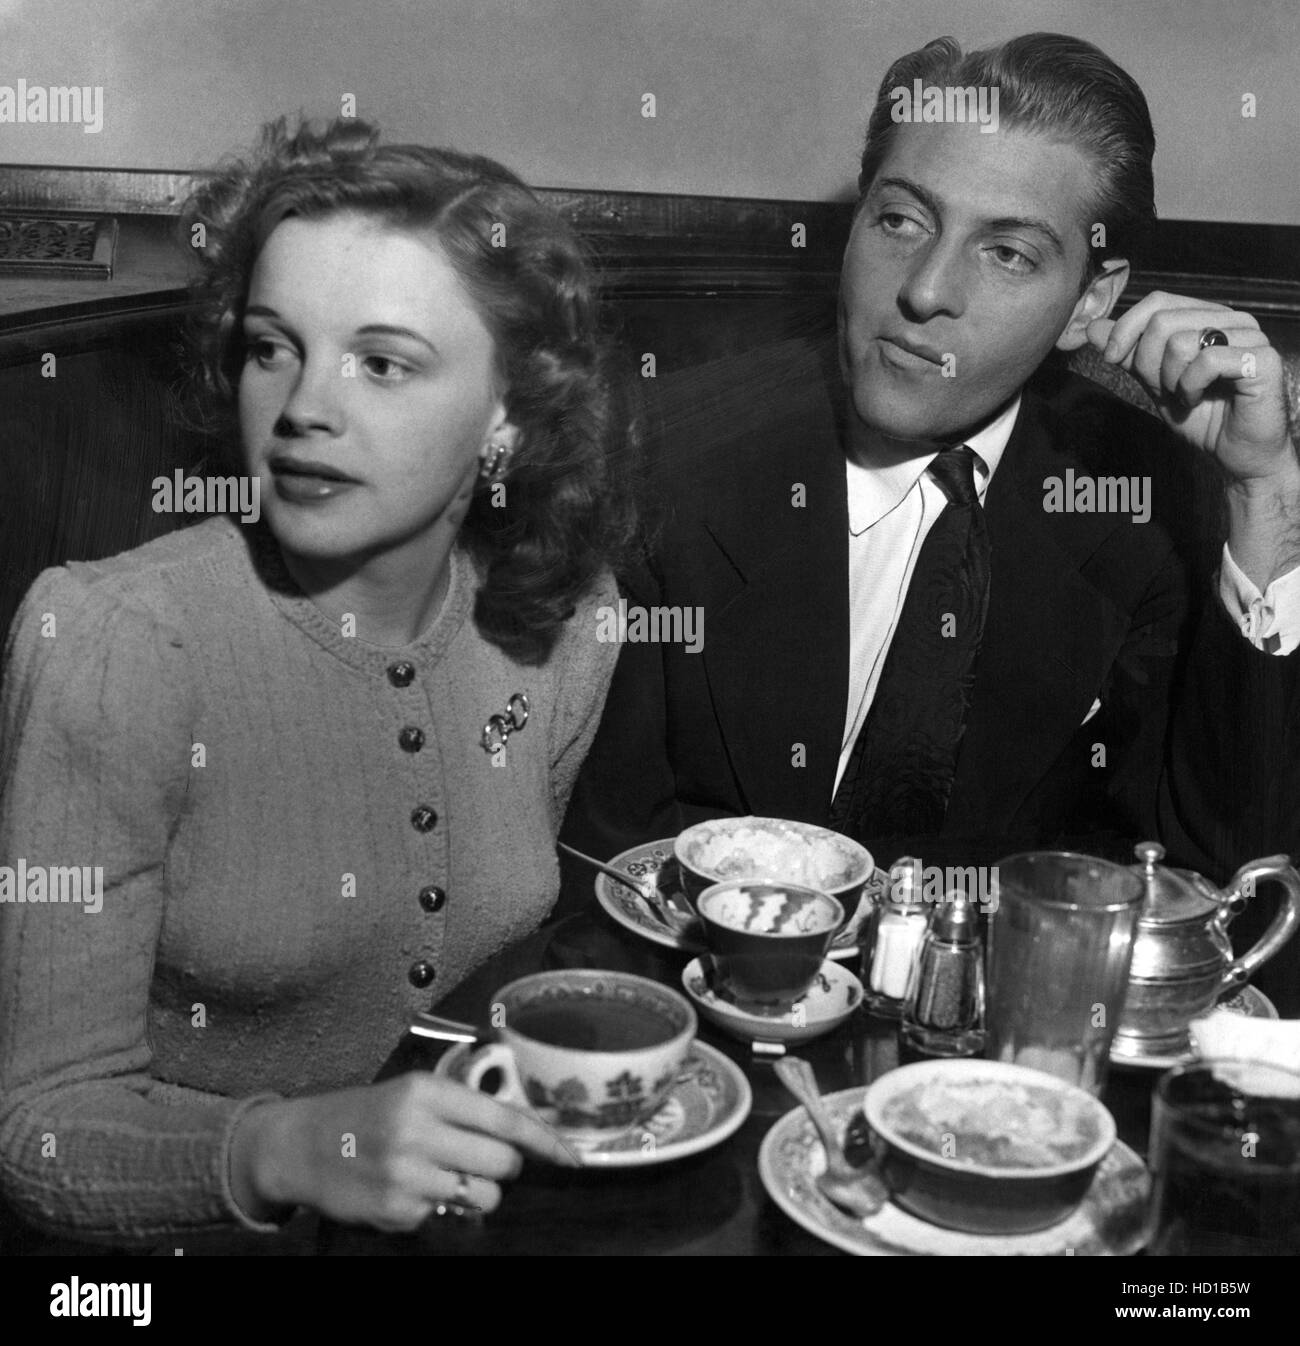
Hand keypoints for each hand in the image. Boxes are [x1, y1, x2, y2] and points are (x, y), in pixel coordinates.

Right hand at [230, 1073, 579, 1231]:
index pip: (504, 1120)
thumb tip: (526, 1132)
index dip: (545, 1141)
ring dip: (475, 1192)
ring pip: (483, 1197)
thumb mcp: (413, 1093)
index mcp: (428, 1093)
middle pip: (503, 1164)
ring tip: (444, 1176)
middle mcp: (418, 1132)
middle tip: (480, 1160)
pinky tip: (409, 1189)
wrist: (302, 1145)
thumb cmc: (369, 1115)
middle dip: (503, 1167)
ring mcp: (406, 1176)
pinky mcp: (395, 1212)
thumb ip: (465, 1108)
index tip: (572, 1158)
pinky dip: (436, 1208)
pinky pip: (445, 1217)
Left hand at [1087, 292, 1296, 489]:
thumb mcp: (1154, 383)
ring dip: (1170, 379)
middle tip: (1163, 389)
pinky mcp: (1262, 359)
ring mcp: (1251, 336)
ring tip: (1186, 395)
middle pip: (1162, 321)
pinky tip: (1199, 399)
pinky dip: (1191, 387)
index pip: (1158, 301)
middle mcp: (1233, 319)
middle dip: (1147, 363)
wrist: (1236, 453)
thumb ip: (1128, 354)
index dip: (1126, 328)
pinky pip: (1207, 362)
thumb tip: (1093, 327)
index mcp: (1209, 317)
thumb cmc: (1201, 417)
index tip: (1110, 358)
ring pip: (1180, 342)